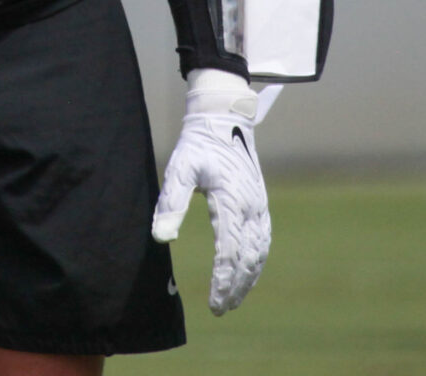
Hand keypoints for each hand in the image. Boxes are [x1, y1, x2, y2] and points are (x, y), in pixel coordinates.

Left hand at [150, 69, 270, 315]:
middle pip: (249, 257)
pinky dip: (257, 261)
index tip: (213, 302)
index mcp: (232, 201)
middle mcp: (251, 206)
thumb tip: (161, 238)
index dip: (223, 280)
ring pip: (260, 251)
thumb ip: (171, 203)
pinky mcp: (260, 202)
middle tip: (221, 308)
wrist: (224, 117)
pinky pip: (263, 239)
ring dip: (248, 277)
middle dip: (236, 286)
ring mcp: (259, 204)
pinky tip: (247, 272)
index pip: (230, 251)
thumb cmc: (198, 144)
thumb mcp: (179, 168)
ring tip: (233, 299)